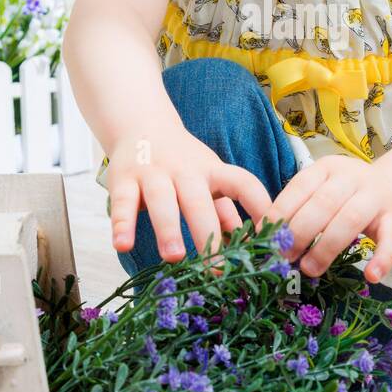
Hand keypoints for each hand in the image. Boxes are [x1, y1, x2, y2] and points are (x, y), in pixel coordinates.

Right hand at [107, 123, 273, 266]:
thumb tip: (249, 243)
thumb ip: (226, 210)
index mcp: (212, 171)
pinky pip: (122, 202)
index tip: (270, 236)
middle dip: (207, 233)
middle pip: (199, 200)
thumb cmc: (183, 162)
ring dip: (168, 229)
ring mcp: (153, 173)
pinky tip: (122, 245)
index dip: (260, 206)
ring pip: (162, 200)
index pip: (242, 183)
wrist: (141, 124)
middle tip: (215, 268)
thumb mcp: (210, 177)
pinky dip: (122, 224)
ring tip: (173, 258)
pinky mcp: (123, 178)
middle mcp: (185, 170)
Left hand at [265, 153, 391, 282]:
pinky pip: (391, 240)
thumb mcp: (324, 191)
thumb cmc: (350, 196)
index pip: (299, 187)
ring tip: (309, 269)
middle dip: (298, 232)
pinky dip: (382, 258)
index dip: (280, 212)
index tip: (263, 237)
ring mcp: (377, 198)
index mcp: (328, 169)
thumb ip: (300, 207)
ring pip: (349, 220)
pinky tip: (371, 276)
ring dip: (326, 247)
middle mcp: (352, 178)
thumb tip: (264, 234)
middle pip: (322, 203)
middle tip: (283, 259)